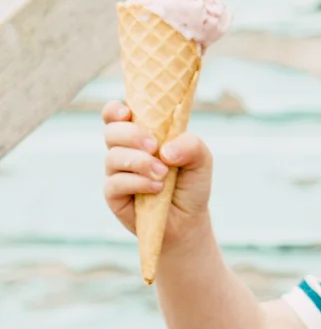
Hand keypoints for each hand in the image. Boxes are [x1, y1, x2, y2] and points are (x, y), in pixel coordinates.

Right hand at [102, 100, 212, 247]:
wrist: (188, 218)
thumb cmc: (192, 182)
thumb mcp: (201, 158)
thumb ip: (190, 144)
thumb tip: (165, 150)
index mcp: (143, 134)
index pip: (116, 116)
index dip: (114, 110)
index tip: (125, 112)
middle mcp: (126, 151)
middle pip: (111, 132)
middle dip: (132, 135)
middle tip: (155, 146)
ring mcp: (117, 173)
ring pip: (112, 157)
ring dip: (140, 162)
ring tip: (163, 173)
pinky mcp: (113, 195)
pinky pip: (114, 183)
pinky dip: (137, 182)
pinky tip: (157, 188)